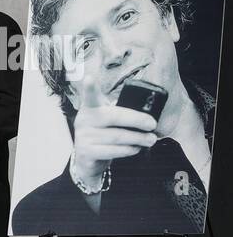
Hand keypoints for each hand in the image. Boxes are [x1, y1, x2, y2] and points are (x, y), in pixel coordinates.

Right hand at [70, 74, 157, 190]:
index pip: (90, 96)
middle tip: (152, 124)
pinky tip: (136, 148)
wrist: (87, 158)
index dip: (90, 87)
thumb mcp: (107, 120)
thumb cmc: (103, 135)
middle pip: (114, 116)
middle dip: (137, 120)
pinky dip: (129, 150)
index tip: (90, 78)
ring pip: (117, 136)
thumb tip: (148, 117)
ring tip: (150, 139)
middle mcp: (84, 120)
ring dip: (138, 138)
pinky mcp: (87, 152)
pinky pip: (113, 151)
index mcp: (90, 108)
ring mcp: (83, 136)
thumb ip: (120, 113)